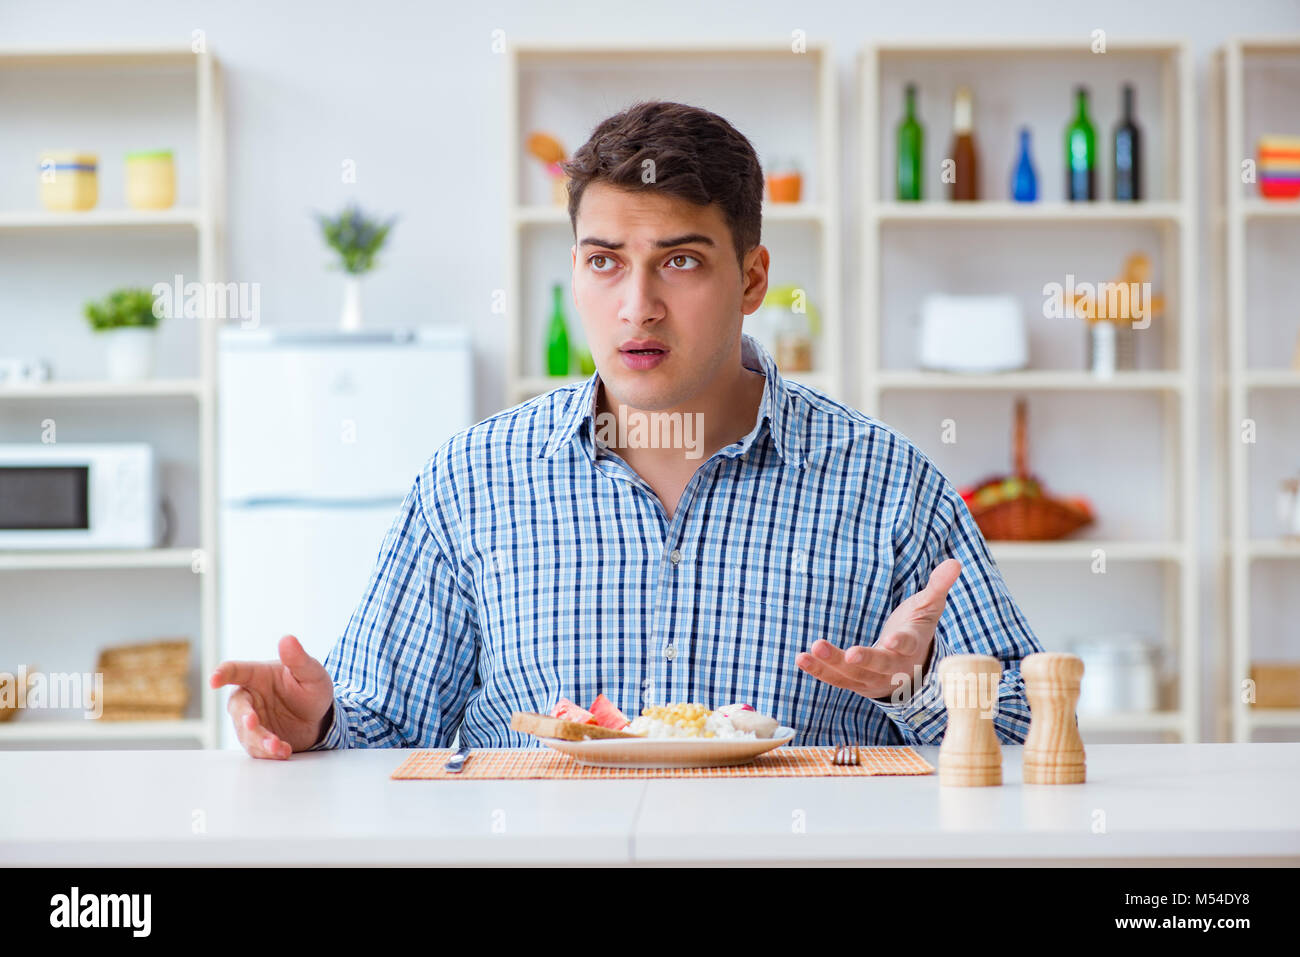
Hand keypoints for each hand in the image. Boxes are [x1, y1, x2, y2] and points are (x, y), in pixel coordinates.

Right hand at [211, 634, 334, 759]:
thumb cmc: (311, 689)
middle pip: (237, 708)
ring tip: (277, 745)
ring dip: (260, 740)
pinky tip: (284, 751)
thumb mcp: (311, 673)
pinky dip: (269, 752)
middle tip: (253, 722)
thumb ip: (298, 659)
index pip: (235, 671)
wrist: (319, 718)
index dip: (223, 674)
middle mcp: (250, 698)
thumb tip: (287, 639)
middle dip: (244, 717)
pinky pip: (257, 749)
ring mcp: (252, 721)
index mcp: (257, 676)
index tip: (214, 679)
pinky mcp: (257, 740)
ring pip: (246, 732)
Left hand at [796, 558, 961, 701]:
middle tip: (849, 653)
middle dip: (864, 660)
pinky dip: (818, 670)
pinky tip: (801, 658)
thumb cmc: (916, 628)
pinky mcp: (853, 682)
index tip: (892, 641)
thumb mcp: (928, 607)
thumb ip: (938, 586)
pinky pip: (834, 678)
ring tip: (812, 649)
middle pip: (878, 666)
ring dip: (831, 664)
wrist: (909, 665)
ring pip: (851, 675)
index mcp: (911, 646)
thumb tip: (955, 562)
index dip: (901, 644)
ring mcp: (872, 678)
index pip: (908, 646)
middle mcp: (893, 667)